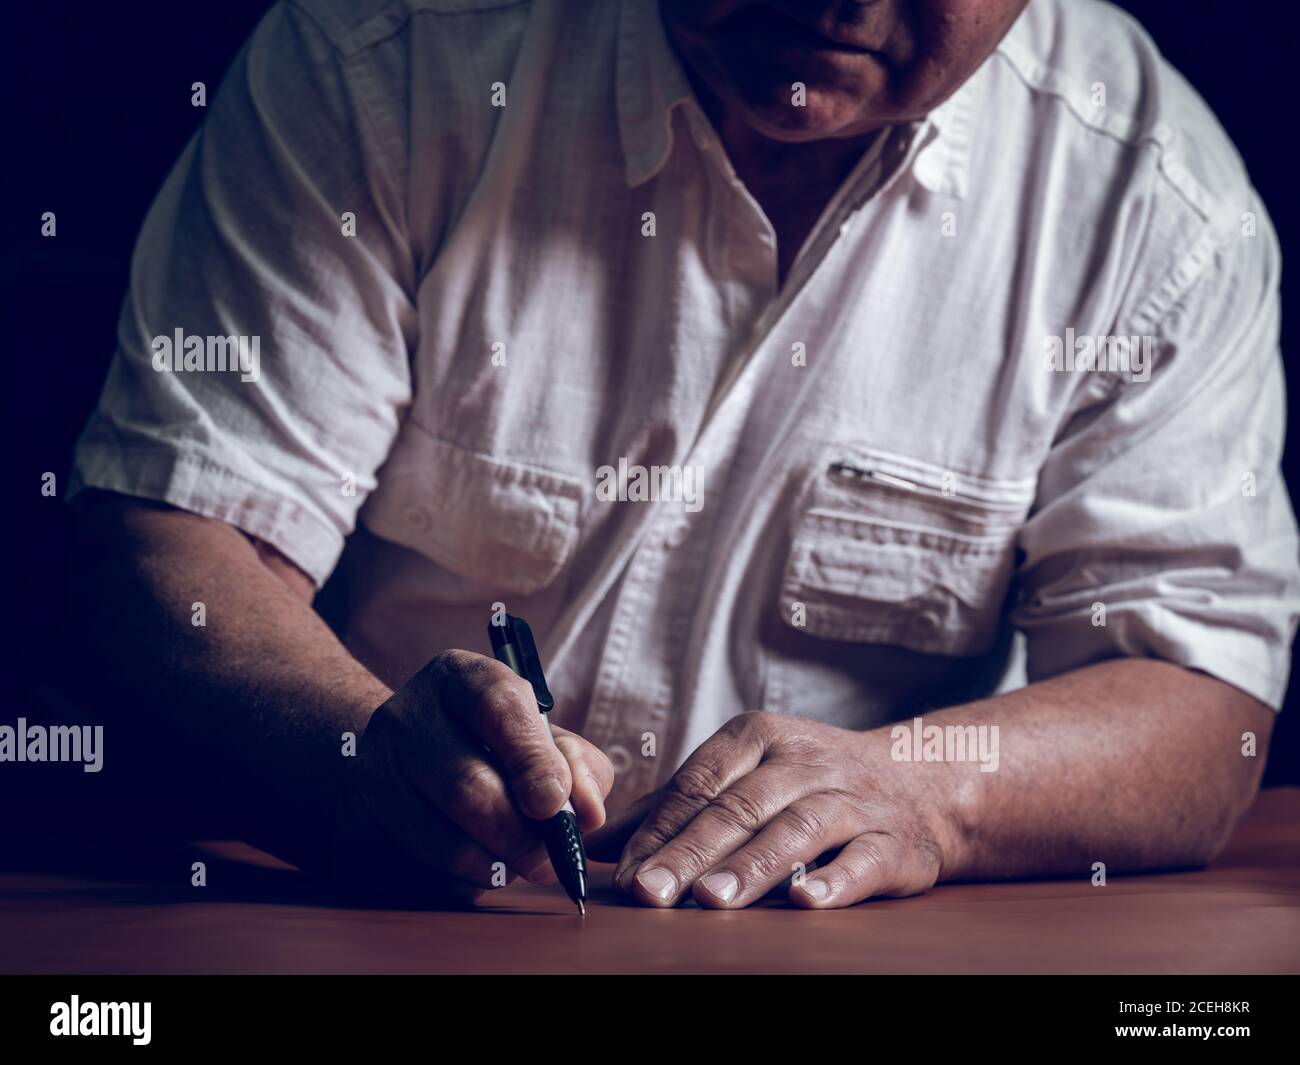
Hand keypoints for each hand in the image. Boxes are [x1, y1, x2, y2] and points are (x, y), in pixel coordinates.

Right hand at [326, 649, 613, 905]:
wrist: (405, 754)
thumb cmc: (492, 741)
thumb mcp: (539, 732)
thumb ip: (577, 763)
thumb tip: (588, 812)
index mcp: (459, 677)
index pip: (495, 705)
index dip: (531, 757)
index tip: (555, 801)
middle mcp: (409, 715)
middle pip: (466, 783)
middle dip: (520, 830)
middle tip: (552, 854)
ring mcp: (378, 766)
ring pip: (444, 832)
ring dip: (499, 858)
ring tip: (529, 862)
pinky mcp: (369, 816)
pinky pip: (427, 860)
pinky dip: (472, 871)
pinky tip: (492, 862)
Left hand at [593, 711, 961, 909]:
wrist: (920, 780)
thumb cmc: (809, 780)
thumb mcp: (745, 774)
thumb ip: (676, 807)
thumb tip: (600, 844)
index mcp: (760, 737)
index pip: (701, 782)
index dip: (661, 828)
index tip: (627, 872)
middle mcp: (805, 762)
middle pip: (741, 807)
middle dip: (692, 852)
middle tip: (652, 891)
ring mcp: (853, 799)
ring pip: (797, 830)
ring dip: (753, 866)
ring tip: (713, 899)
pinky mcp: (894, 841)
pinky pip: (863, 861)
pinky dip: (834, 882)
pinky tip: (803, 902)